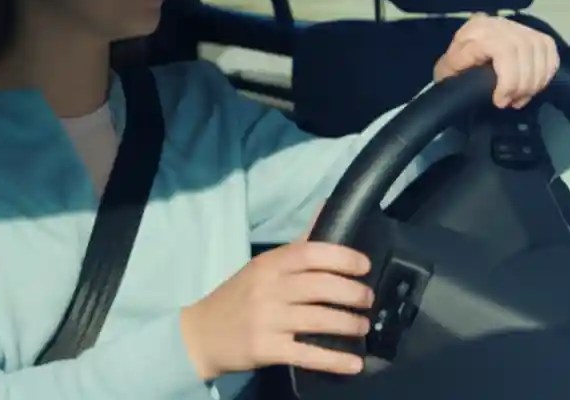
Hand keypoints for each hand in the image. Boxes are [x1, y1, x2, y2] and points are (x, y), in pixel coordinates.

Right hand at [179, 240, 374, 379]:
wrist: (200, 335)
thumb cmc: (240, 296)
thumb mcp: (264, 267)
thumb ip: (299, 244)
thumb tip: (329, 206)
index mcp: (270, 264)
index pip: (311, 253)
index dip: (342, 258)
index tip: (364, 266)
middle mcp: (268, 289)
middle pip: (320, 287)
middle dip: (352, 293)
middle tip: (368, 299)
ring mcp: (267, 320)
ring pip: (318, 320)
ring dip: (348, 324)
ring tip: (363, 326)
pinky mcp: (266, 350)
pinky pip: (307, 354)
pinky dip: (334, 360)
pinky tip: (354, 363)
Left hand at [432, 13, 559, 108]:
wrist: (463, 58)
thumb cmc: (455, 71)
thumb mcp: (447, 74)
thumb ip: (459, 74)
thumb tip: (478, 84)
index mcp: (474, 31)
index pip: (502, 49)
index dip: (508, 81)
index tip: (500, 102)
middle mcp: (497, 23)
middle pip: (523, 49)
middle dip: (522, 83)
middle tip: (513, 102)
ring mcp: (516, 26)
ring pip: (538, 48)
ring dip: (535, 79)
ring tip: (522, 96)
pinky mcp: (531, 32)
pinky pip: (549, 48)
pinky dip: (546, 70)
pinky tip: (535, 85)